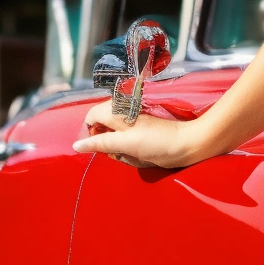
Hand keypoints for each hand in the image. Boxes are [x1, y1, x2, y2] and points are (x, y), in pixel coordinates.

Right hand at [72, 104, 203, 170]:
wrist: (186, 145)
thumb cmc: (157, 142)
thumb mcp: (125, 144)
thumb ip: (100, 142)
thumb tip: (77, 146)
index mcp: (115, 109)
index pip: (90, 118)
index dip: (91, 133)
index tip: (101, 147)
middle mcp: (121, 113)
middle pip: (101, 130)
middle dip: (107, 144)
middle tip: (121, 152)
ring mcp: (131, 123)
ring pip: (113, 140)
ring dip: (119, 151)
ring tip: (134, 154)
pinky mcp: (139, 132)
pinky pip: (125, 145)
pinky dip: (129, 152)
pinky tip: (141, 155)